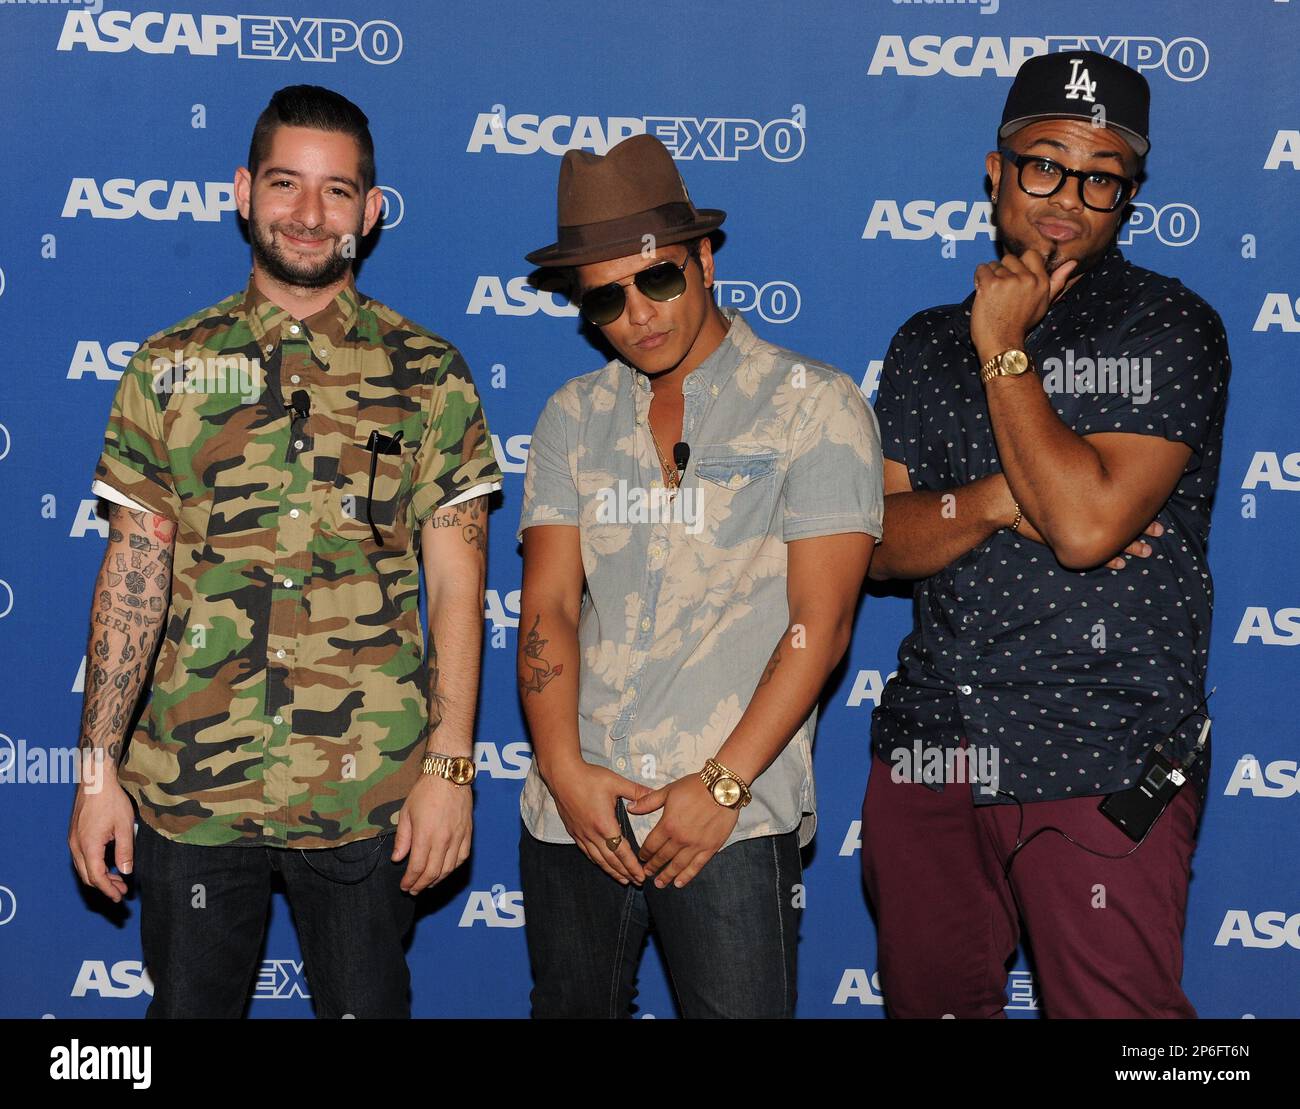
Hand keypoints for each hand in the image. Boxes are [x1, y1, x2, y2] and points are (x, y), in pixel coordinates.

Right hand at [68, 775, 134, 903]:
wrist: (95, 780)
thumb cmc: (111, 800)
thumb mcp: (124, 826)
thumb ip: (125, 851)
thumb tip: (126, 872)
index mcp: (88, 846)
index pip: (96, 877)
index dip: (108, 890)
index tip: (119, 898)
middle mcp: (76, 846)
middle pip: (87, 876)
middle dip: (104, 886)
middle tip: (122, 891)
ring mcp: (73, 840)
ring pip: (83, 868)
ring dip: (99, 876)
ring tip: (117, 879)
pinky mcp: (74, 835)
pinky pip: (82, 858)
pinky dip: (93, 866)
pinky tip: (107, 864)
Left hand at [392, 773, 472, 893]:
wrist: (449, 775)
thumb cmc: (425, 792)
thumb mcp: (406, 813)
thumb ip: (402, 839)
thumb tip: (397, 858)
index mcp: (425, 835)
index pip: (417, 867)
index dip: (410, 881)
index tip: (404, 886)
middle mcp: (443, 839)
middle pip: (433, 872)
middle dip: (421, 885)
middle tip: (414, 890)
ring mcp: (458, 837)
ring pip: (449, 868)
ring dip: (437, 880)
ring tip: (428, 883)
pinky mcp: (468, 833)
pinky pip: (462, 858)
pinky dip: (453, 868)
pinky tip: (445, 870)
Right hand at [546, 758, 650, 884]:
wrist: (562, 775)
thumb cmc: (589, 777)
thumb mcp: (616, 782)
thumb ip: (636, 792)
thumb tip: (654, 794)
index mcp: (605, 824)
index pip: (622, 852)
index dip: (632, 866)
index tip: (641, 876)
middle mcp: (592, 834)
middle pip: (611, 860)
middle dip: (625, 873)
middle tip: (637, 882)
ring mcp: (581, 834)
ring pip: (598, 859)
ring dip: (611, 871)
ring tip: (623, 880)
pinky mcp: (574, 832)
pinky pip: (587, 852)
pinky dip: (597, 862)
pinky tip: (602, 864)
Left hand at [625, 773, 738, 888]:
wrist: (723, 787)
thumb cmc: (694, 786)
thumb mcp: (668, 791)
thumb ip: (648, 802)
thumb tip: (630, 808)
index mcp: (668, 825)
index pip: (651, 844)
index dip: (645, 853)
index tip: (641, 858)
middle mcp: (680, 839)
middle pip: (662, 857)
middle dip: (653, 867)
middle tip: (646, 874)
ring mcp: (696, 845)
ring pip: (677, 865)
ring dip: (667, 876)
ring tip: (659, 884)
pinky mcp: (710, 848)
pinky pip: (696, 866)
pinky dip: (687, 876)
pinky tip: (679, 883)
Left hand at [971, 249, 1076, 359]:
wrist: (1002, 343)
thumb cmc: (1021, 325)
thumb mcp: (1044, 304)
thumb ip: (1057, 282)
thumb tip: (1073, 263)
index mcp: (1041, 282)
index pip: (1031, 255)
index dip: (1019, 264)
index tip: (1014, 277)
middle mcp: (1027, 279)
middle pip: (1010, 259)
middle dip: (1003, 271)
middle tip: (1002, 291)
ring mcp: (1008, 281)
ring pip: (994, 265)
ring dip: (991, 277)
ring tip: (994, 295)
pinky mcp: (991, 284)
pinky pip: (981, 269)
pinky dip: (979, 278)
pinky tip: (983, 292)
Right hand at [989, 473, 1161, 569]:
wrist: (1002, 500)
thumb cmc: (1031, 485)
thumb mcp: (1059, 478)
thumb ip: (1082, 476)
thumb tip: (1104, 468)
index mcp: (1087, 493)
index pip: (1122, 502)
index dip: (1142, 511)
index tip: (1156, 517)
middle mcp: (1084, 511)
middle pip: (1121, 521)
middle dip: (1141, 529)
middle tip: (1159, 533)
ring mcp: (1075, 529)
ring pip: (1110, 539)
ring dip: (1130, 546)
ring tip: (1146, 551)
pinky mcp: (1065, 542)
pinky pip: (1092, 554)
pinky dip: (1108, 558)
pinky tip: (1120, 563)